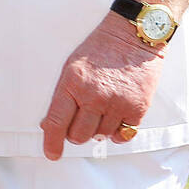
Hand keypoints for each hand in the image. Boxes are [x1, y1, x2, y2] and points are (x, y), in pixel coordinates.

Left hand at [40, 13, 163, 160]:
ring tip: (104, 106)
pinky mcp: (138, 108)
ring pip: (101, 136)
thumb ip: (63, 96)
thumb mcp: (72, 66)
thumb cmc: (100, 49)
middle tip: (83, 118)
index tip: (52, 154)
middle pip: (79, 136)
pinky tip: (117, 114)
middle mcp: (94, 95)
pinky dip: (119, 130)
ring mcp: (117, 103)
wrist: (133, 35)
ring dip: (99, 127)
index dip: (52, 142)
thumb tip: (50, 126)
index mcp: (73, 83)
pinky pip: (123, 135)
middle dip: (77, 132)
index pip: (57, 122)